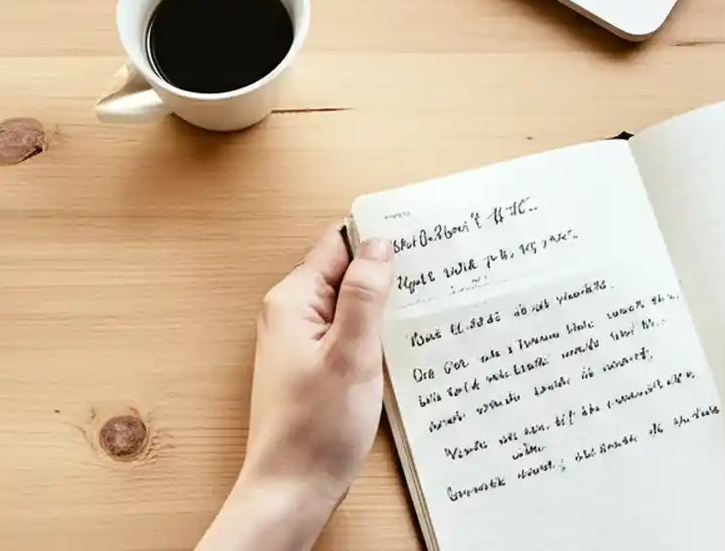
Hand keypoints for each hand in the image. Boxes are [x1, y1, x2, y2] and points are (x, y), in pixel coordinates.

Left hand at [196, 227, 394, 550]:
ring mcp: (301, 341)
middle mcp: (291, 314)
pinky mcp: (314, 365)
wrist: (292, 487)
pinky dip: (374, 331)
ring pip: (349, 304)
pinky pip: (348, 331)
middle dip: (385, 272)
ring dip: (383, 305)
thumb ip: (365, 294)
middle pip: (344, 272)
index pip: (337, 245)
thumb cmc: (317, 426)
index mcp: (292, 301)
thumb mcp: (352, 352)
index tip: (418, 238)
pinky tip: (401, 341)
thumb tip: (379, 245)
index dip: (377, 239)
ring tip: (425, 306)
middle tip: (433, 274)